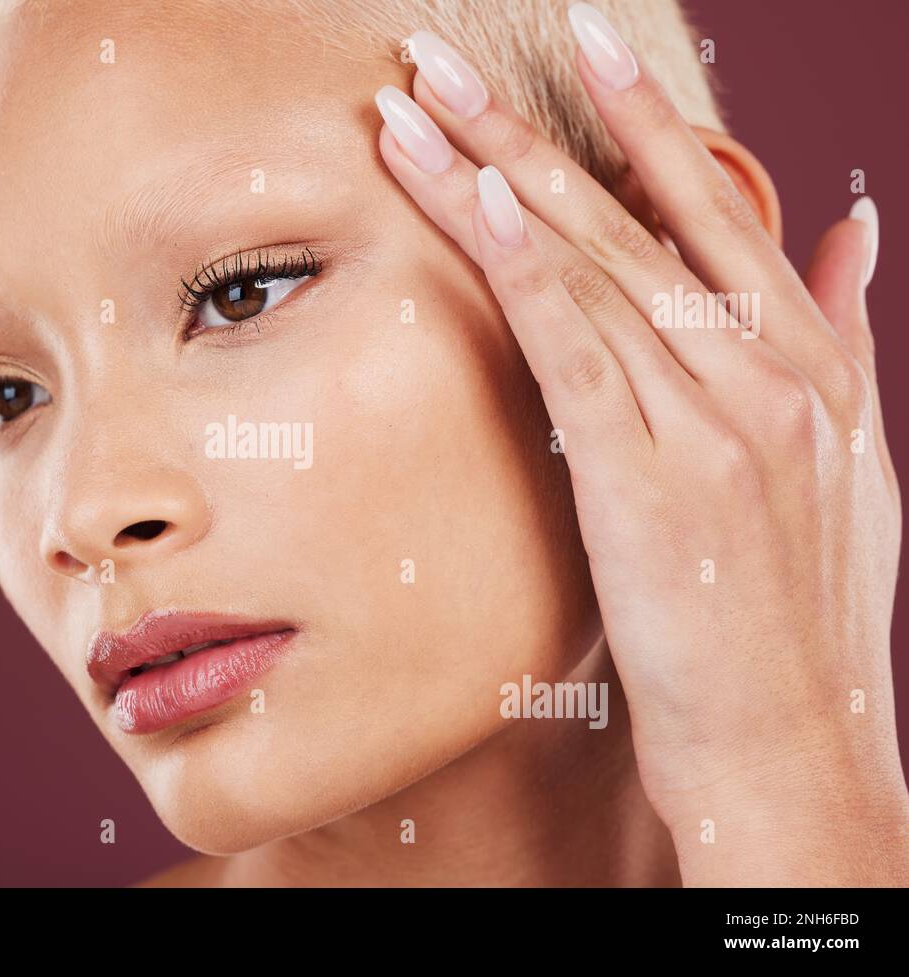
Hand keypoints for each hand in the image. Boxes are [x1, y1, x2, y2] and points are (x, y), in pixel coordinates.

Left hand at [376, 7, 907, 884]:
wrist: (795, 744)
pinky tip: (481, 201)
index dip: (641, 122)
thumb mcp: (847, 464)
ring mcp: (715, 417)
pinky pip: (580, 347)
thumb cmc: (796, 614)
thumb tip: (848, 230)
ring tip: (415, 102)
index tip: (583, 48)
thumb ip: (843, 337)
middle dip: (527, 125)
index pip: (709, 209)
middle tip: (443, 53)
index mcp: (810, 362)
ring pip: (589, 264)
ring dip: (492, 174)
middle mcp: (768, 369)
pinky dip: (531, 268)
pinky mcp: (654, 475)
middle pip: (630, 216)